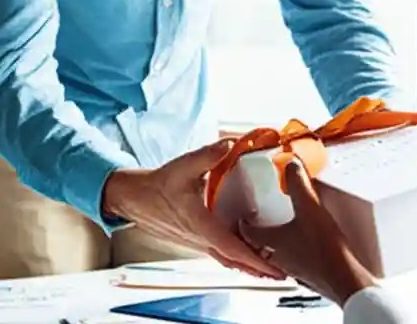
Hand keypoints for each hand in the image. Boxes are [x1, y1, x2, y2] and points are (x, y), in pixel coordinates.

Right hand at [102, 139, 283, 279]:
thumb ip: (207, 156)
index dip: (255, 261)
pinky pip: (221, 253)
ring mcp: (198, 243)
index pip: (233, 249)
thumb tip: (229, 145)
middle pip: (235, 261)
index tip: (274, 269)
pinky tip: (249, 253)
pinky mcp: (196, 240)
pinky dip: (237, 257)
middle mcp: (200, 239)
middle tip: (283, 272)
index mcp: (201, 225)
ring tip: (272, 266)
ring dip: (249, 265)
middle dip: (259, 269)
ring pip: (228, 259)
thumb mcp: (182, 166)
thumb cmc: (157, 185)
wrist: (134, 198)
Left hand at [238, 160, 375, 305]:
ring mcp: (292, 268)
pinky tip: (306, 245)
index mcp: (271, 241)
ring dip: (276, 243)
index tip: (243, 215)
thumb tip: (291, 165)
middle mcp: (277, 257)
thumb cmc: (323, 249)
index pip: (247, 232)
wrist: (344, 278)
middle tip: (261, 221)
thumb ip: (299, 184)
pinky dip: (294, 252)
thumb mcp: (310, 208)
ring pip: (276, 254)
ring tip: (284, 231)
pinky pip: (294, 261)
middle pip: (259, 245)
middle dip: (259, 233)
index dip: (243, 223)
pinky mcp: (308, 274)